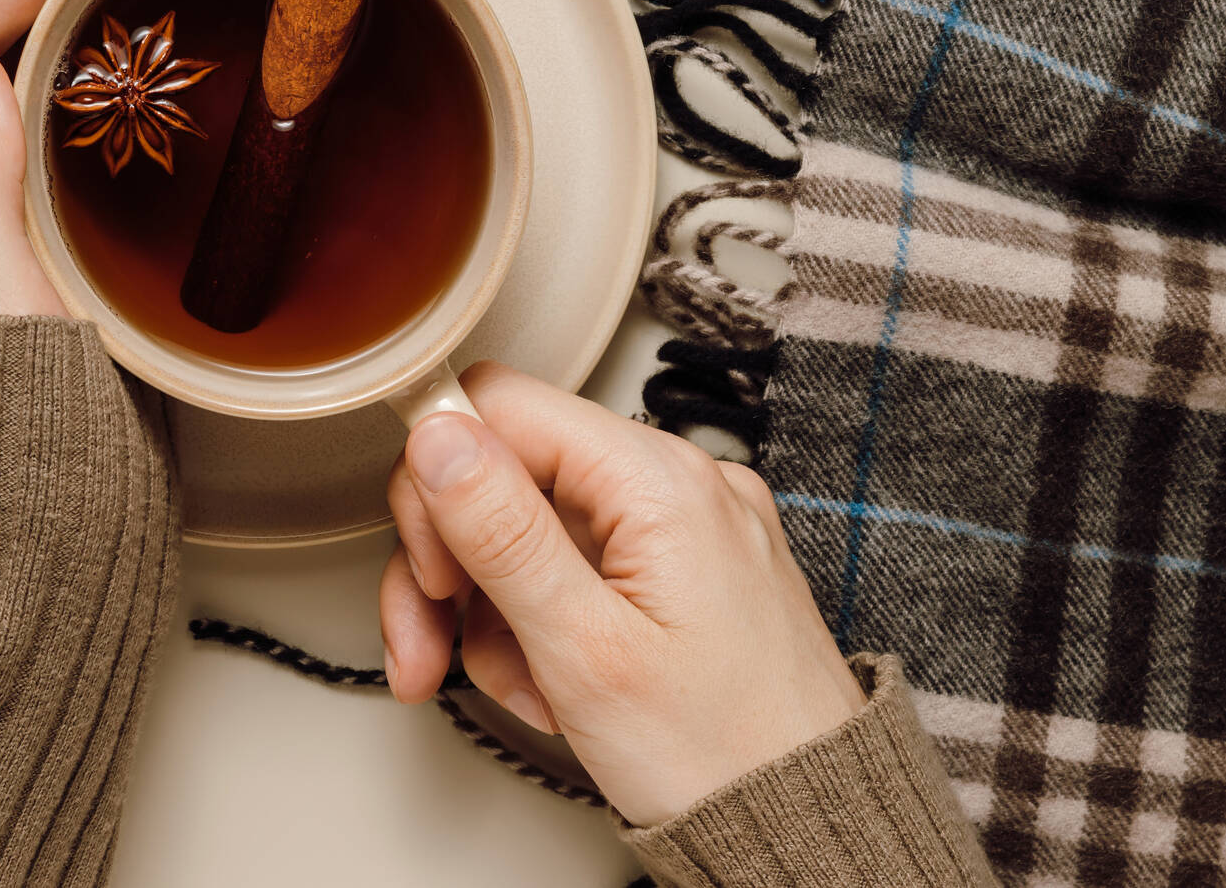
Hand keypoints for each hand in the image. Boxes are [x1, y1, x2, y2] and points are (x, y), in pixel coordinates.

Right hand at [380, 362, 864, 826]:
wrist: (813, 837)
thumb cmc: (722, 759)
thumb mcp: (584, 651)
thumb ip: (501, 531)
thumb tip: (435, 431)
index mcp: (660, 480)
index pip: (497, 407)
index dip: (439, 484)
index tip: (431, 570)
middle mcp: (679, 483)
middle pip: (505, 474)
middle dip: (450, 567)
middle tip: (430, 649)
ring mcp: (684, 528)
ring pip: (530, 529)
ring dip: (493, 614)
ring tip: (519, 691)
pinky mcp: (684, 573)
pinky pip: (577, 568)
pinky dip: (543, 627)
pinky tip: (553, 686)